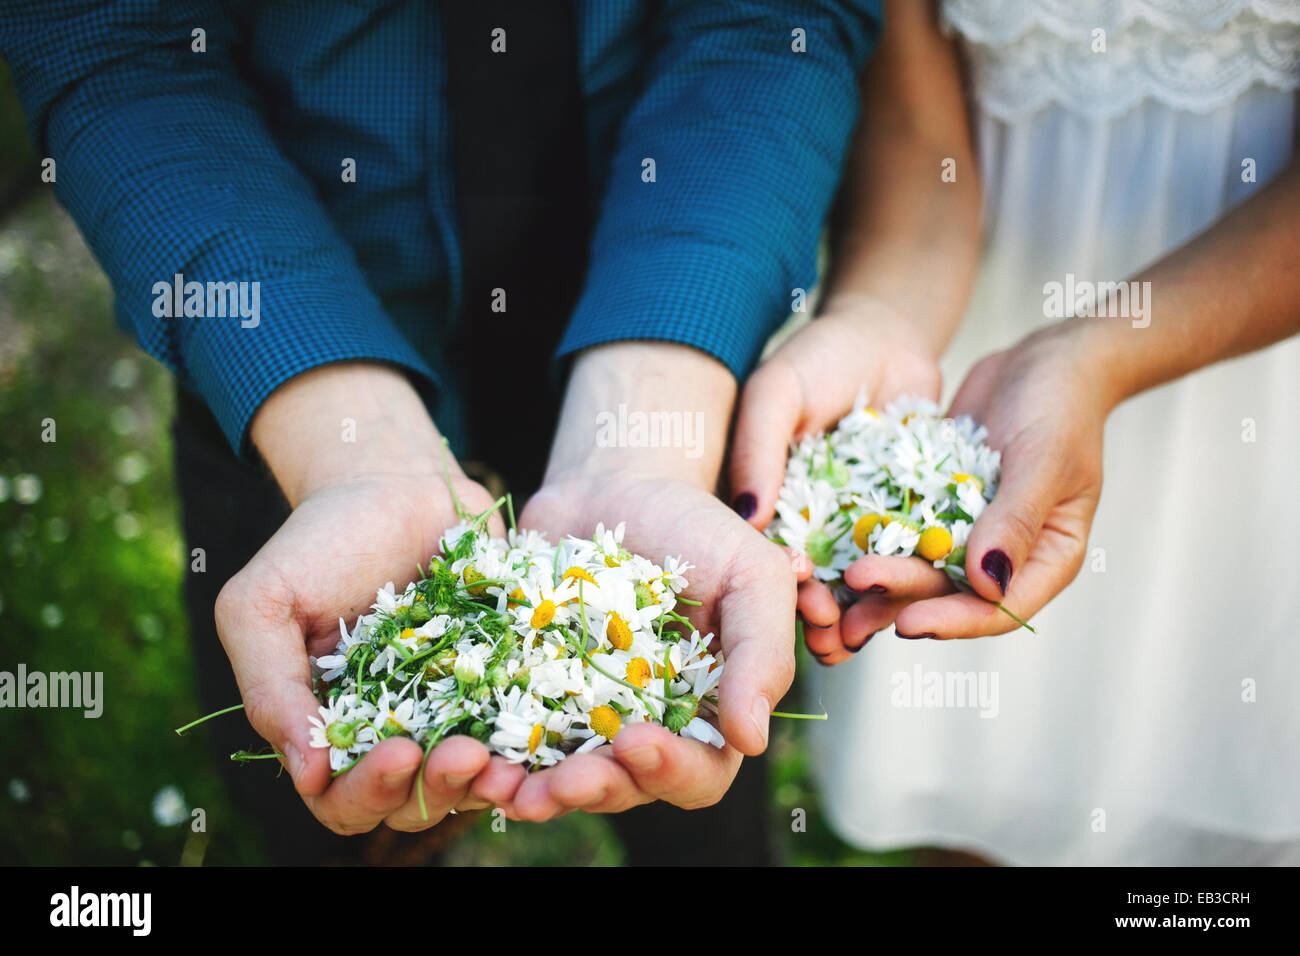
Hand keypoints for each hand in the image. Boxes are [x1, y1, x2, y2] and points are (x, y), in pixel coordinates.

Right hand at [214, 364, 526, 833]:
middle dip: (439, 789)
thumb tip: (308, 775)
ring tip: (506, 759)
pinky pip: (525, 729)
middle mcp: (396, 733)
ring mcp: (456, 710)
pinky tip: (546, 730)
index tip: (398, 751)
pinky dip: (534, 742)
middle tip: (465, 755)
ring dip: (491, 779)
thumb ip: (270, 689)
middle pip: (416, 802)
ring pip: (475, 778)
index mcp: (334, 729)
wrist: (394, 483)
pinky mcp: (508, 679)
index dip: (370, 790)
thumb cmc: (317, 543)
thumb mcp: (261, 605)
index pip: (344, 799)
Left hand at [496, 342, 796, 820]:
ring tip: (507, 787)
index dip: (671, 770)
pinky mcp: (526, 694)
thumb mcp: (751, 576)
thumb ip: (763, 654)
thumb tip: (753, 740)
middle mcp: (642, 728)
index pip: (699, 774)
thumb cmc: (696, 528)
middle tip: (564, 781)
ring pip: (562, 778)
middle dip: (595, 789)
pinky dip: (492, 754)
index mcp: (703, 715)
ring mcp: (581, 716)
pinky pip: (509, 738)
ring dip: (537, 791)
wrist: (614, 486)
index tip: (637, 741)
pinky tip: (470, 753)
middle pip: (625, 788)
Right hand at [728, 296, 942, 661]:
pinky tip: (929, 597)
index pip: (774, 554)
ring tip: (875, 635)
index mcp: (775, 500)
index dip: (784, 586)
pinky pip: (917, 546)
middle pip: (821, 577)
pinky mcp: (912, 510)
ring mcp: (866, 519)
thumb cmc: (817, 357)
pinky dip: (921, 571)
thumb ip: (759, 448)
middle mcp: (817, 520)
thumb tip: (747, 517)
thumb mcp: (776, 391)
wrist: (887, 332)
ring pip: (869, 571)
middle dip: (828, 615)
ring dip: (873, 605)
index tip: (801, 610)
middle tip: (835, 645)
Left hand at [825, 322, 1109, 653]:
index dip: (954, 622)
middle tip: (855, 588)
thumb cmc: (1062, 404)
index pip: (1000, 608)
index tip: (908, 623)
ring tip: (832, 591)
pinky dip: (872, 538)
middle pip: (948, 591)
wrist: (1045, 359)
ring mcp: (968, 531)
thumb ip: (1016, 520)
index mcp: (1047, 557)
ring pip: (918, 567)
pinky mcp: (937, 504)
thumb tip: (987, 584)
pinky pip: (901, 528)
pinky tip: (833, 545)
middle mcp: (1004, 554)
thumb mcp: (1045, 458)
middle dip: (900, 595)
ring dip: (878, 580)